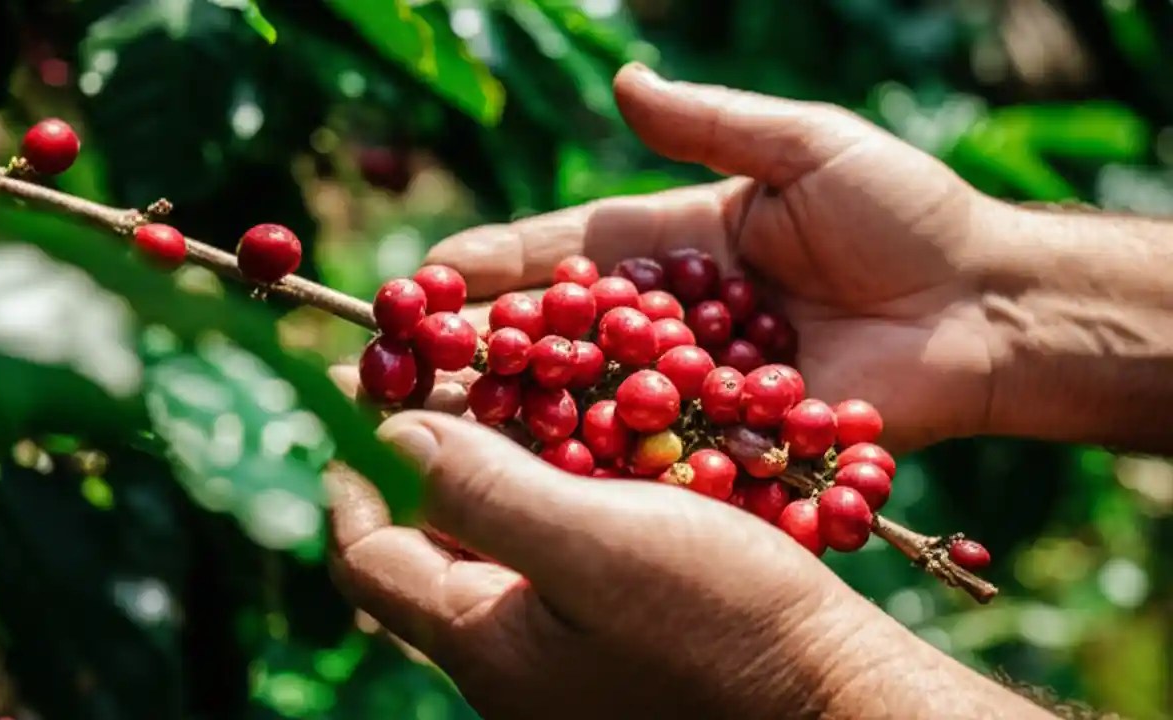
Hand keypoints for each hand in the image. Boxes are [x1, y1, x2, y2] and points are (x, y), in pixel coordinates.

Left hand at [325, 412, 1051, 718]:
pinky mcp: (611, 643)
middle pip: (423, 548)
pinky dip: (547, 497)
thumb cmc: (723, 621)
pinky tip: (581, 450)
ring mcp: (559, 656)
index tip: (364, 392)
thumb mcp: (594, 544)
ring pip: (491, 547)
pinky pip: (550, 561)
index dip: (352, 471)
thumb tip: (389, 432)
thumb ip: (482, 490)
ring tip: (509, 393)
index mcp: (482, 641)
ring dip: (488, 470)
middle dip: (422, 459)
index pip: (366, 554)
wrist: (832, 697)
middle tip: (440, 376)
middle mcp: (505, 658)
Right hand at [428, 63, 1007, 449]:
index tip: (426, 283)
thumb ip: (712, 126)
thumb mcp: (805, 147)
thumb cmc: (905, 214)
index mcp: (676, 249)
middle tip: (399, 371)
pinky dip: (599, 474)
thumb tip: (624, 84)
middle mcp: (672, 326)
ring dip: (518, 423)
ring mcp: (700, 394)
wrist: (987, 308)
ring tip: (438, 435)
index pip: (564, 258)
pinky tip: (532, 488)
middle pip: (560, 342)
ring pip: (592, 407)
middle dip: (481, 357)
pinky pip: (658, 462)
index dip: (495, 270)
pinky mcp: (736, 448)